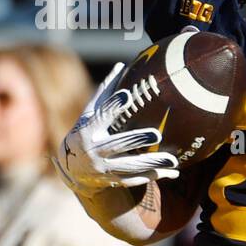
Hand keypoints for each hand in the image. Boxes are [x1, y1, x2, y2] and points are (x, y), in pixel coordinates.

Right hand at [54, 62, 179, 194]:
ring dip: (152, 164)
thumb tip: (121, 65)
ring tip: (172, 160)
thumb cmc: (85, 132)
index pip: (101, 116)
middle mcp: (94, 150)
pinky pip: (135, 180)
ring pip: (130, 166)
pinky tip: (171, 172)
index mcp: (88, 130)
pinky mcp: (112, 180)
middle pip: (117, 144)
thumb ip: (105, 93)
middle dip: (137, 140)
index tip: (127, 95)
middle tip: (156, 134)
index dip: (113, 105)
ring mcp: (103, 168)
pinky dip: (153, 176)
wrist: (72, 170)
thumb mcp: (89, 113)